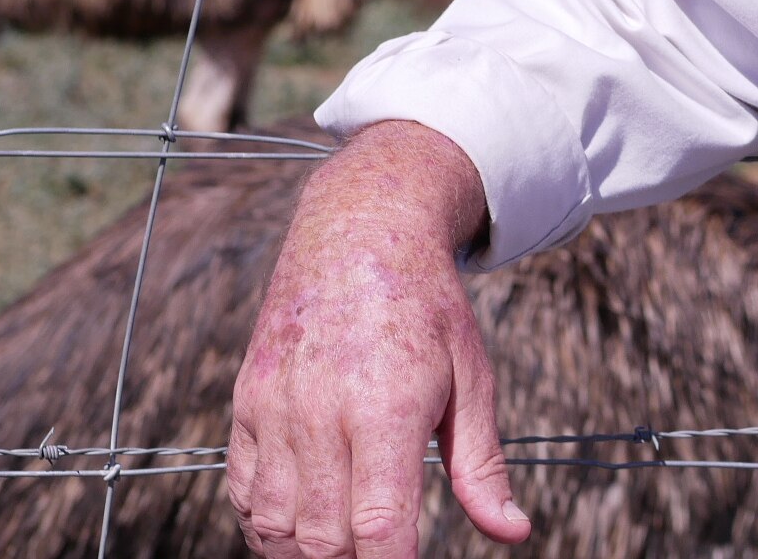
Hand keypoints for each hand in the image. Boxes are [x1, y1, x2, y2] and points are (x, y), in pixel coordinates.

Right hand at [228, 121, 529, 558]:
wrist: (361, 232)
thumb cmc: (428, 309)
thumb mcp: (473, 377)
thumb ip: (483, 464)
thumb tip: (514, 534)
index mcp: (387, 408)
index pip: (379, 528)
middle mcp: (322, 414)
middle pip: (323, 539)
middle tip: (384, 553)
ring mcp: (275, 409)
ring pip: (275, 525)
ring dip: (307, 553)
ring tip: (346, 547)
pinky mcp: (247, 403)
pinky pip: (244, 491)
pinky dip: (267, 525)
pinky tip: (301, 525)